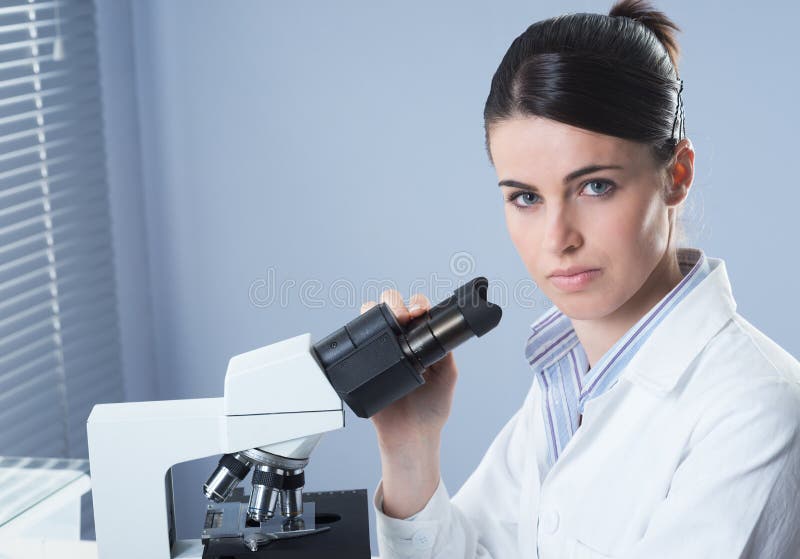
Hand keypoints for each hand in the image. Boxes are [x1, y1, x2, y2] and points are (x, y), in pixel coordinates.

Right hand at [361, 289, 458, 453]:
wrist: (409, 434)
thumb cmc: (431, 408)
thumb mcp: (447, 376)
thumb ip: (446, 353)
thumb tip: (444, 332)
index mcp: (421, 341)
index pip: (418, 312)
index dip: (418, 305)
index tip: (420, 312)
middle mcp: (400, 340)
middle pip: (393, 306)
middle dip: (396, 302)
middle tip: (403, 316)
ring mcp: (380, 349)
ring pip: (372, 317)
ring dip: (376, 310)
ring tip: (390, 321)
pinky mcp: (363, 361)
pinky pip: (356, 340)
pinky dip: (358, 331)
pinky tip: (368, 335)